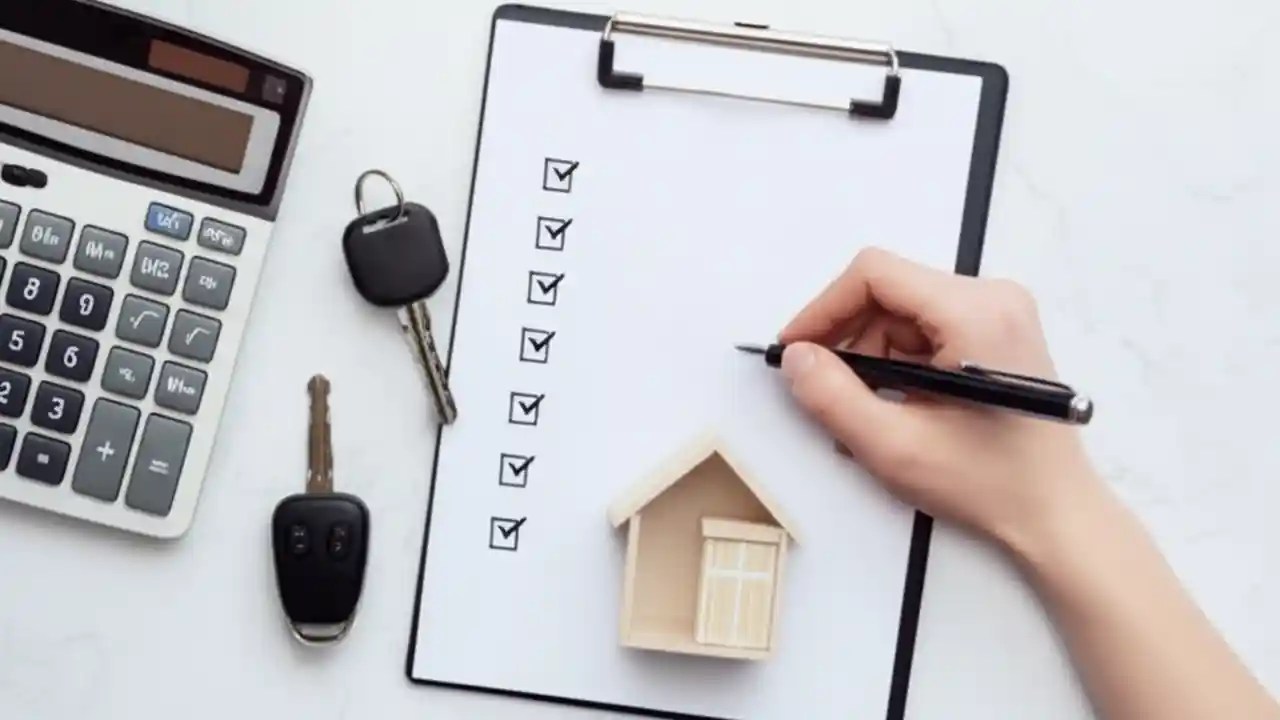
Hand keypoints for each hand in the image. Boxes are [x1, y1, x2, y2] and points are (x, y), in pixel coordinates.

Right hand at [779, 247, 1099, 555]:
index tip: (795, 350)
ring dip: (873, 361)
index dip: (823, 309)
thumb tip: (796, 357)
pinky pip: (923, 331)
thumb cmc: (991, 483)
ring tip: (870, 417)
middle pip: (887, 294)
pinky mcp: (995, 332)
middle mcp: (993, 298)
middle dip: (850, 343)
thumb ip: (833, 398)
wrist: (1056, 513)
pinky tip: (897, 409)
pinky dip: (898, 366)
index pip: (875, 274)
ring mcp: (998, 313)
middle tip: (831, 395)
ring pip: (901, 315)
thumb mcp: (895, 447)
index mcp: (976, 313)